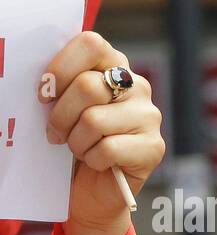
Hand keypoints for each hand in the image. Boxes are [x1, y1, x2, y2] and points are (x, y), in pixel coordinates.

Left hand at [43, 31, 164, 234]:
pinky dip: (93, 160)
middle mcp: (138, 86)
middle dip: (61, 114)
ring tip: (80, 149)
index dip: (62, 66)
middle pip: (88, 86)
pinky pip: (109, 148)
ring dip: (77, 141)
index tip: (45, 92)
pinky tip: (98, 163)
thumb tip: (44, 82)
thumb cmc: (73, 141)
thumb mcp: (64, 105)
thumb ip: (64, 84)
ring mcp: (150, 117)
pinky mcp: (154, 148)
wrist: (91, 191)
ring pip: (95, 120)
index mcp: (114, 66)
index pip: (91, 43)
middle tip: (56, 131)